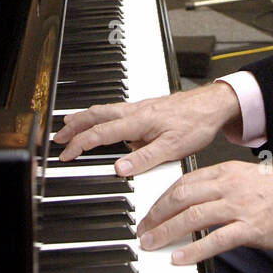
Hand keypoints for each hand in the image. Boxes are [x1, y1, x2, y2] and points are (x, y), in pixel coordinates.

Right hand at [55, 82, 241, 174]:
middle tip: (57, 137)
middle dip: (73, 126)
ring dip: (84, 118)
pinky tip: (102, 121)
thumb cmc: (197, 123)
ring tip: (69, 125)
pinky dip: (100, 115)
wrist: (214, 104)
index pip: (100, 133)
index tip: (66, 154)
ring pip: (104, 110)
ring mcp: (140, 108)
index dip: (80, 144)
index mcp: (138, 121)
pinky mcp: (147, 108)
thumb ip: (145, 158)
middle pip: (95, 115)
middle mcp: (135, 111)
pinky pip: (115, 109)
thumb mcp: (173, 147)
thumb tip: (120, 168)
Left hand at [137, 160, 272, 264]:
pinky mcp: (251, 228)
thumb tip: (196, 202)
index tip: (150, 211)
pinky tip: (179, 258)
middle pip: (182, 197)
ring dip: (167, 231)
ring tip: (151, 243)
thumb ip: (223, 187)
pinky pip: (216, 239)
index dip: (162, 198)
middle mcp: (230, 185)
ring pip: (193, 216)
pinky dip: (194, 250)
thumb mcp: (248, 180)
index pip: (185, 181)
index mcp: (228, 171)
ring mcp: (240, 206)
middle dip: (157, 214)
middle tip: (143, 229)